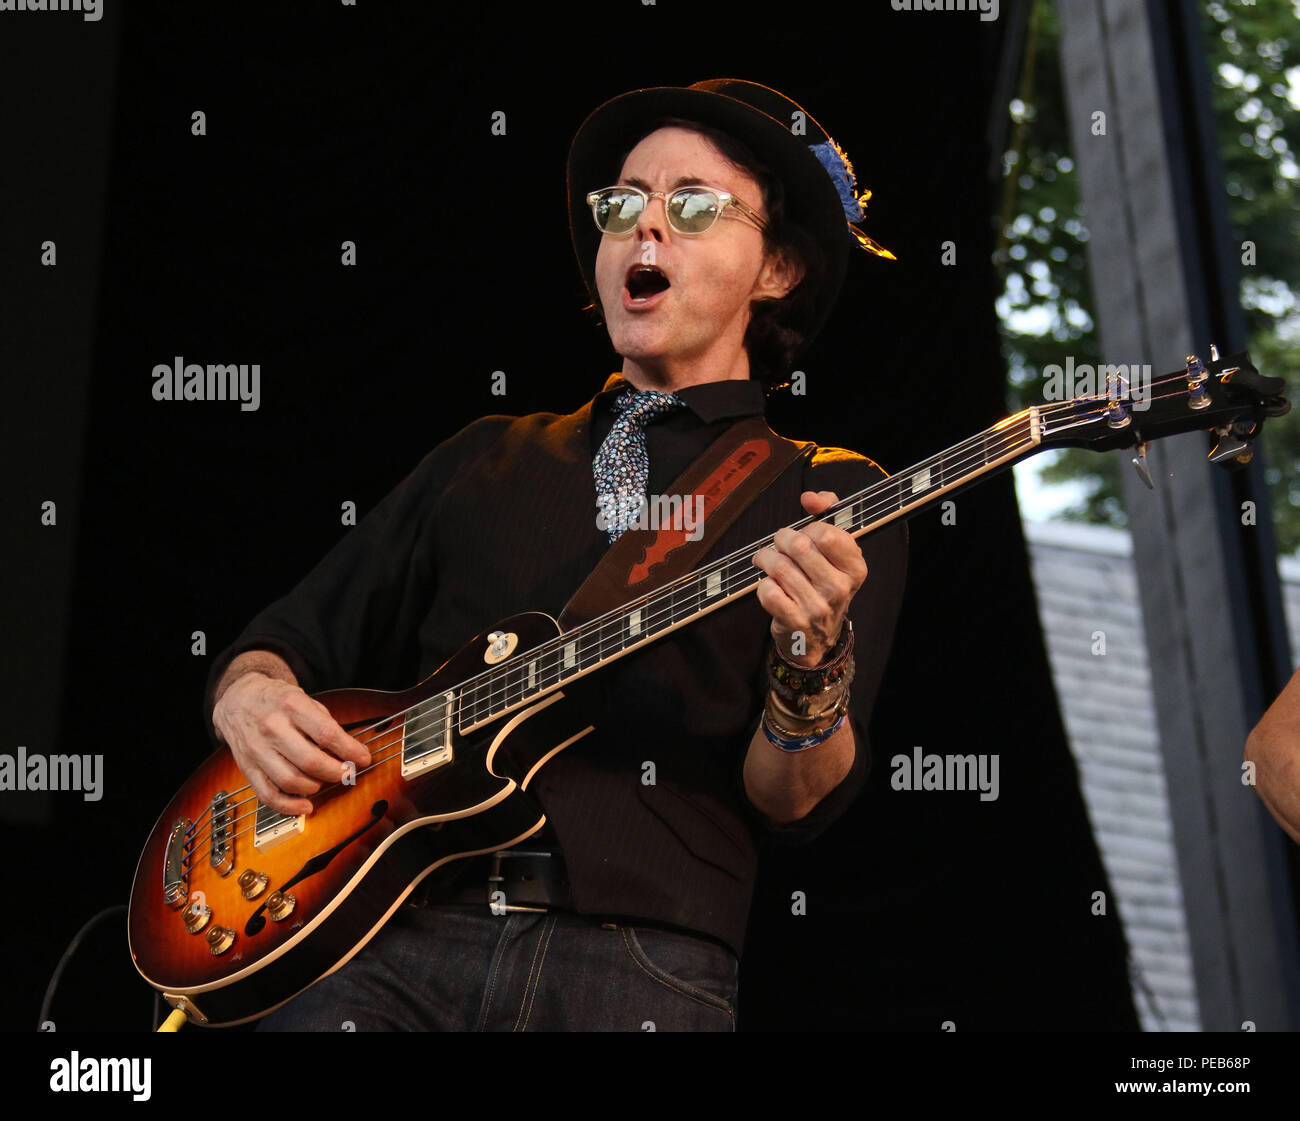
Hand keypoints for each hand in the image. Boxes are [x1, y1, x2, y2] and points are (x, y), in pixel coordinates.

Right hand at [212, 672, 371, 814]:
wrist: (238, 699)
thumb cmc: (276, 700)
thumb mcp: (304, 698)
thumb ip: (324, 722)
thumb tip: (349, 750)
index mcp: (291, 705)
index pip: (326, 733)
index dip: (350, 750)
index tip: (363, 758)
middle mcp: (272, 727)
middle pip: (310, 760)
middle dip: (336, 772)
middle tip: (348, 773)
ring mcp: (257, 749)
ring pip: (290, 780)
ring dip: (315, 787)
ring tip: (325, 781)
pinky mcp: (247, 767)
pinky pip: (268, 794)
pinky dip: (289, 805)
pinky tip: (306, 805)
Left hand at [751, 490, 867, 667]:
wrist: (815, 636)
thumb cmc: (822, 584)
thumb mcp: (835, 550)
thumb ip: (827, 513)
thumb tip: (810, 497)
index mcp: (855, 568)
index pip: (826, 533)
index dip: (807, 528)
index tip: (804, 533)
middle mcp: (839, 588)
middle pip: (797, 546)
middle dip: (781, 540)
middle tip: (778, 545)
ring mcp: (817, 607)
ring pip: (778, 566)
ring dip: (765, 559)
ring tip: (766, 561)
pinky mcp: (794, 621)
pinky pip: (767, 590)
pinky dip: (762, 584)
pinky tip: (770, 586)